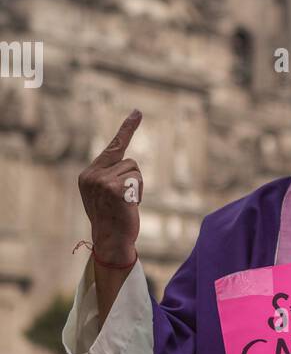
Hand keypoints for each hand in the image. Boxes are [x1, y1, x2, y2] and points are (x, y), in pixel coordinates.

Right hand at [78, 110, 143, 263]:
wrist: (111, 241)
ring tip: (126, 203)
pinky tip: (128, 206)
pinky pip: (137, 180)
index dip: (127, 128)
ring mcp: (102, 181)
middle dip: (133, 179)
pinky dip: (138, 193)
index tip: (138, 112)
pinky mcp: (114, 188)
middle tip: (125, 200)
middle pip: (129, 161)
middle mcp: (92, 175)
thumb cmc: (112, 218)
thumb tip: (127, 163)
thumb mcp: (106, 194)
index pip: (112, 147)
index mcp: (88, 175)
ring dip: (136, 187)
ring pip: (135, 170)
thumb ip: (110, 176)